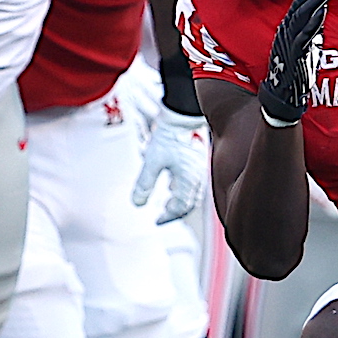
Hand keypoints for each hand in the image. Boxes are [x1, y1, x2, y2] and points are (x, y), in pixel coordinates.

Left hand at [132, 105, 208, 222]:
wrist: (181, 116)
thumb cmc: (167, 138)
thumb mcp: (152, 161)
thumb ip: (144, 184)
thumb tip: (137, 204)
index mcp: (188, 181)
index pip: (180, 207)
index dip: (168, 217)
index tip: (156, 221)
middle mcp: (197, 178)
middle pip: (189, 204)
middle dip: (175, 213)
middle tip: (162, 216)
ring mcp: (200, 170)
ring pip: (194, 195)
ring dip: (181, 203)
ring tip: (168, 204)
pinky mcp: (198, 162)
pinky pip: (195, 184)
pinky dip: (185, 191)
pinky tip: (174, 186)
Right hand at [260, 0, 337, 126]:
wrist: (282, 97)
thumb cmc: (294, 72)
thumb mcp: (305, 48)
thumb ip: (311, 32)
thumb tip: (320, 16)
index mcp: (288, 28)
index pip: (301, 2)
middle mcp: (286, 31)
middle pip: (302, 3)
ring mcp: (289, 42)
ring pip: (302, 15)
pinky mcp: (294, 54)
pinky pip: (303, 35)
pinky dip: (312, 22)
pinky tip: (322, 12)